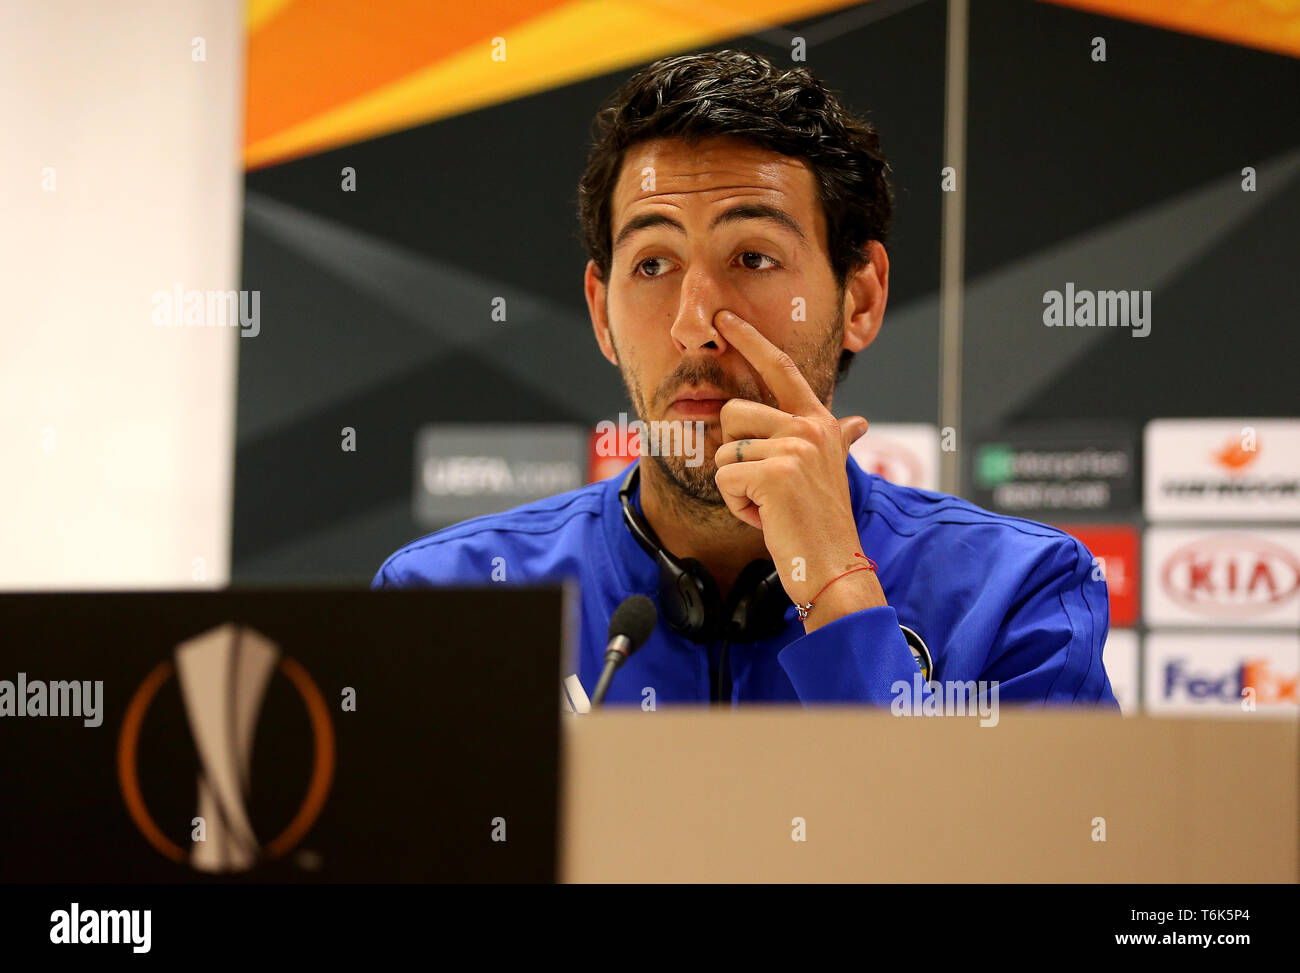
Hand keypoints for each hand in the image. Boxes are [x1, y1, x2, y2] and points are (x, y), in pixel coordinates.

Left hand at [711, 310, 887, 628]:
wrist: (834, 565)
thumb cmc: (823, 523)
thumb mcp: (831, 471)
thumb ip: (837, 440)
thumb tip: (857, 423)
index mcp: (820, 423)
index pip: (780, 368)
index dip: (750, 339)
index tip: (725, 318)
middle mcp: (810, 428)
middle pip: (733, 413)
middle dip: (735, 454)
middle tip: (765, 487)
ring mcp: (794, 448)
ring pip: (726, 451)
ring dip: (737, 486)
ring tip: (769, 504)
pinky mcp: (775, 473)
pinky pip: (725, 480)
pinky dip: (737, 507)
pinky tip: (766, 518)